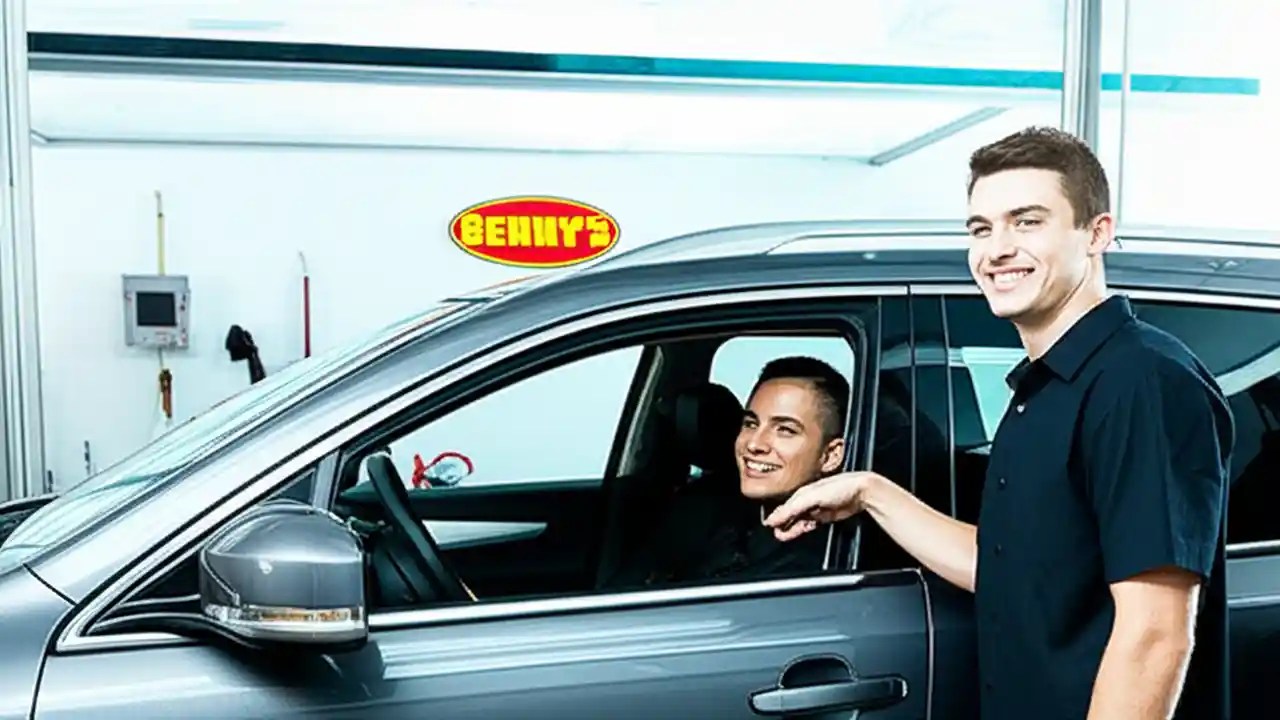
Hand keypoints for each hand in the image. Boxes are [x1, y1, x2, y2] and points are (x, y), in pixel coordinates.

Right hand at [763, 471, 877, 540]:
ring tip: (782, 535)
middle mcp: (809, 500)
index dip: (777, 515)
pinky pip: (810, 524)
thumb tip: (775, 517)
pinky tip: (796, 532)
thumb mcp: (811, 496)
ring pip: (799, 520)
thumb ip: (793, 508)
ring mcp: (817, 509)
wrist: (861, 491)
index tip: (768, 524)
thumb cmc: (840, 487)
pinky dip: (801, 528)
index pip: (786, 506)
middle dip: (782, 523)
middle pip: (791, 514)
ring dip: (791, 528)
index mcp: (803, 493)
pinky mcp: (825, 517)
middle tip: (775, 532)